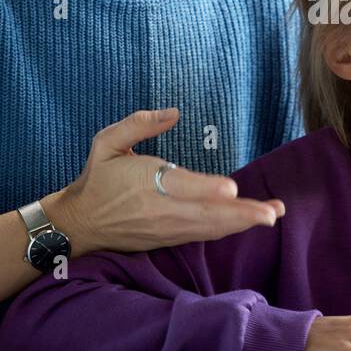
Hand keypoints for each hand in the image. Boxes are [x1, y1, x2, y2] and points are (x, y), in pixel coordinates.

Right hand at [44, 108, 283, 256]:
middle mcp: (159, 209)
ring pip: (209, 227)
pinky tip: (248, 222)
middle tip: (271, 212)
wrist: (79, 224)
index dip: (207, 189)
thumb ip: (138, 124)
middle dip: (240, 213)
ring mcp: (166, 227)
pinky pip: (203, 235)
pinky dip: (227, 230)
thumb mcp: (107, 143)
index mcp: (143, 182)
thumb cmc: (97, 178)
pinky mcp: (169, 238)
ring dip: (241, 222)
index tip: (231, 188)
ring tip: (271, 216)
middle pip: (204, 214)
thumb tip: (172, 113)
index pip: (180, 186)